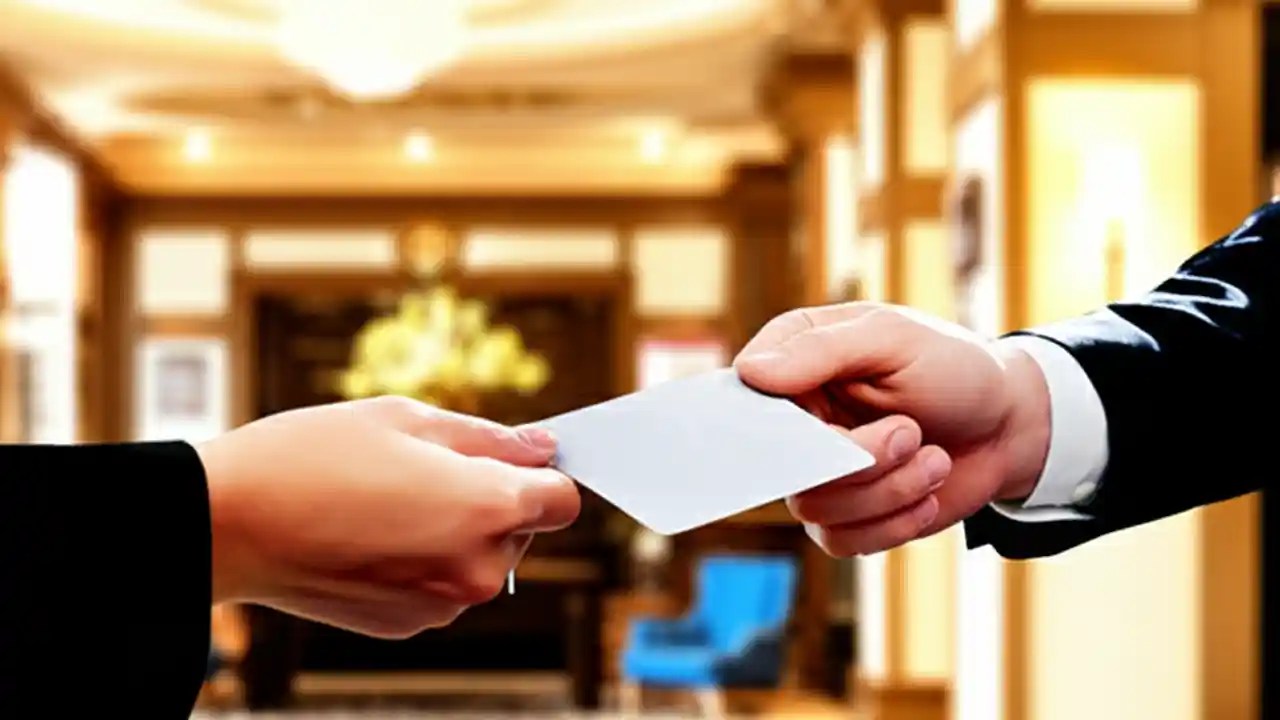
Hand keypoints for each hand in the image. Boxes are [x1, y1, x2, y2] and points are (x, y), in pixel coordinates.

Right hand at [196, 396, 579, 637]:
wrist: (229, 524)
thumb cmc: (312, 456)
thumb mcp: (406, 419)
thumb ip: (488, 437)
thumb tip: (542, 448)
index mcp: (486, 509)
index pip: (563, 499)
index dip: (541, 474)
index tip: (510, 458)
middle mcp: (476, 567)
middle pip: (522, 529)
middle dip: (491, 498)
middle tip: (422, 469)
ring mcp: (443, 604)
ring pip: (480, 558)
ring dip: (456, 531)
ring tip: (387, 499)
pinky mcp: (408, 624)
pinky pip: (441, 584)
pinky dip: (423, 561)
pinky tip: (370, 534)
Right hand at [735, 303, 1051, 555]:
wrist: (1012, 424)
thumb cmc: (954, 368)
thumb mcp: (892, 340)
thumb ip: (821, 351)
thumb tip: (750, 371)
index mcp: (795, 359)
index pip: (748, 395)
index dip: (774, 422)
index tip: (829, 428)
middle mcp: (798, 417)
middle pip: (784, 464)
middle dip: (859, 460)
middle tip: (910, 432)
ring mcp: (820, 470)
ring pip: (815, 508)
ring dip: (887, 490)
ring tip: (933, 459)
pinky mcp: (848, 514)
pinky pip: (841, 541)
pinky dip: (894, 522)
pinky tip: (927, 493)